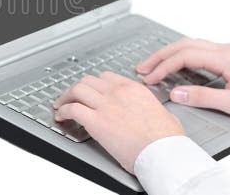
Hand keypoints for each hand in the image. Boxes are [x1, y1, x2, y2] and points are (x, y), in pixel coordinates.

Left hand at [53, 72, 183, 172]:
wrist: (164, 152)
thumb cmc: (167, 139)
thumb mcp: (163, 113)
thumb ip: (150, 108)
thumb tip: (150, 112)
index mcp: (133, 89)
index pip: (106, 77)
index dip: (94, 84)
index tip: (90, 90)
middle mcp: (117, 93)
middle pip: (88, 80)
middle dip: (77, 88)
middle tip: (71, 96)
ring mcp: (106, 105)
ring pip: (77, 90)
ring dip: (66, 97)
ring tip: (62, 104)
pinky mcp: (96, 122)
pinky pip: (73, 109)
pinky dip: (64, 111)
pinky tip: (62, 116)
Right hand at [136, 38, 229, 120]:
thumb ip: (202, 96)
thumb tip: (175, 93)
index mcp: (224, 57)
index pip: (183, 57)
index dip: (162, 67)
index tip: (149, 78)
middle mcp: (223, 49)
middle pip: (182, 45)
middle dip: (159, 56)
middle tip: (141, 67)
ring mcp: (227, 51)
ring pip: (190, 45)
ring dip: (169, 54)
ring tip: (153, 65)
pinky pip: (198, 50)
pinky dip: (181, 55)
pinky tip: (177, 65)